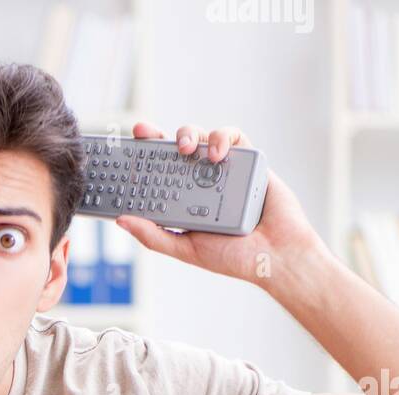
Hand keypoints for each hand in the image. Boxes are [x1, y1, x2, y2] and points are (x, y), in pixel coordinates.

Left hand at [113, 121, 323, 285]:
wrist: (276, 255)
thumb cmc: (234, 257)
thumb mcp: (186, 248)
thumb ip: (154, 236)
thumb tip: (122, 220)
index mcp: (186, 201)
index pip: (159, 174)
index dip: (143, 159)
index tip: (127, 148)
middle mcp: (202, 182)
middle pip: (176, 150)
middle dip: (158, 136)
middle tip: (145, 132)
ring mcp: (225, 169)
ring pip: (201, 137)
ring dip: (189, 134)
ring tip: (186, 148)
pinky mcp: (248, 160)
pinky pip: (232, 136)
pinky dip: (222, 137)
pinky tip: (216, 153)